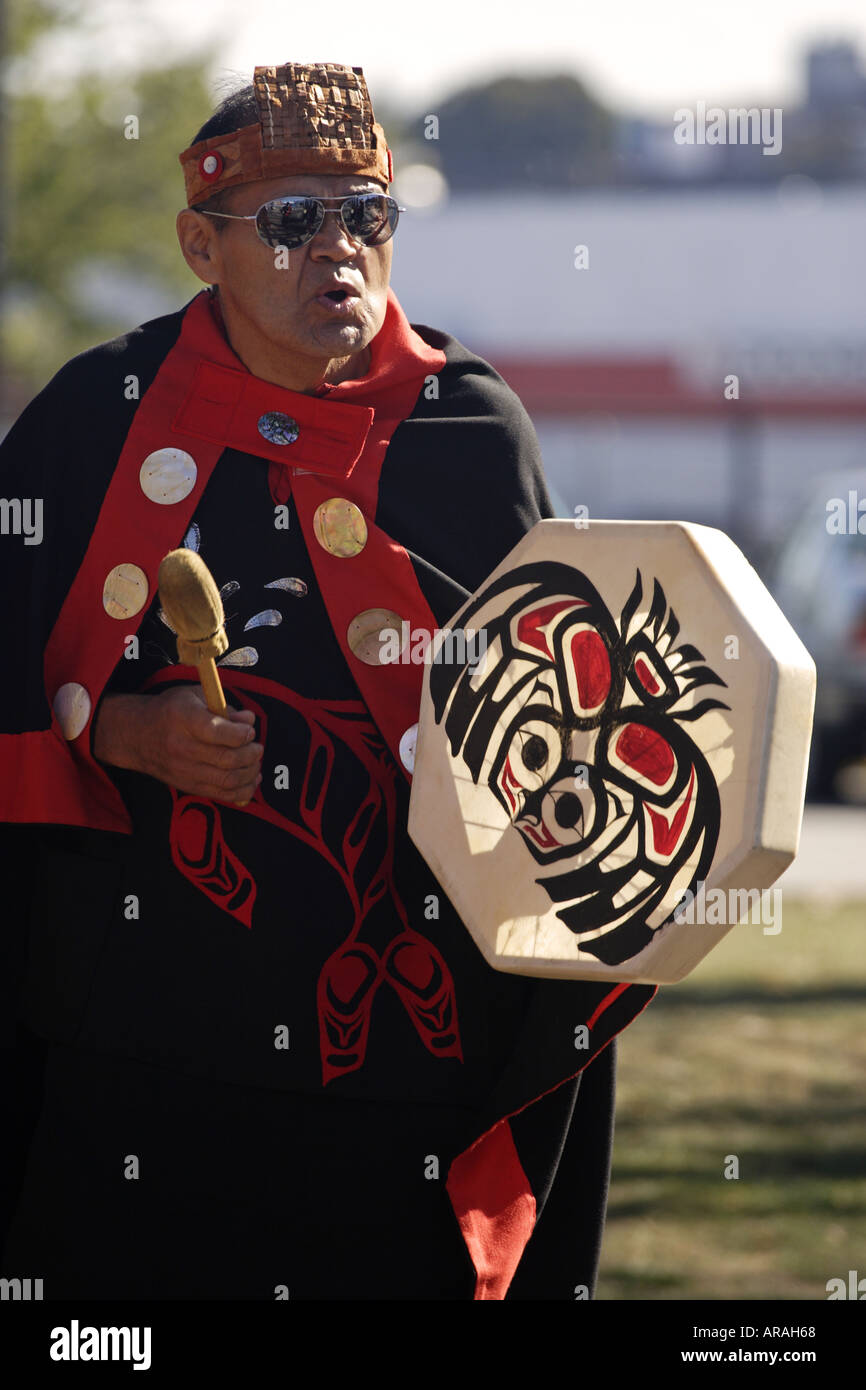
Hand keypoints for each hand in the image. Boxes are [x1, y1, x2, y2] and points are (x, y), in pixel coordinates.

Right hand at [92, 687, 262, 805]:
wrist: (137, 735)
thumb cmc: (172, 711)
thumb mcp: (195, 696)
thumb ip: (225, 708)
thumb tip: (249, 721)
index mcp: (184, 719)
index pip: (218, 732)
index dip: (242, 734)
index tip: (249, 731)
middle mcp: (182, 747)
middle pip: (226, 759)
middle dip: (251, 754)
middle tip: (256, 747)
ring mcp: (184, 770)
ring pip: (227, 780)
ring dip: (249, 773)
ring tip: (255, 762)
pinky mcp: (187, 786)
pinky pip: (221, 795)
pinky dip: (242, 791)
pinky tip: (250, 780)